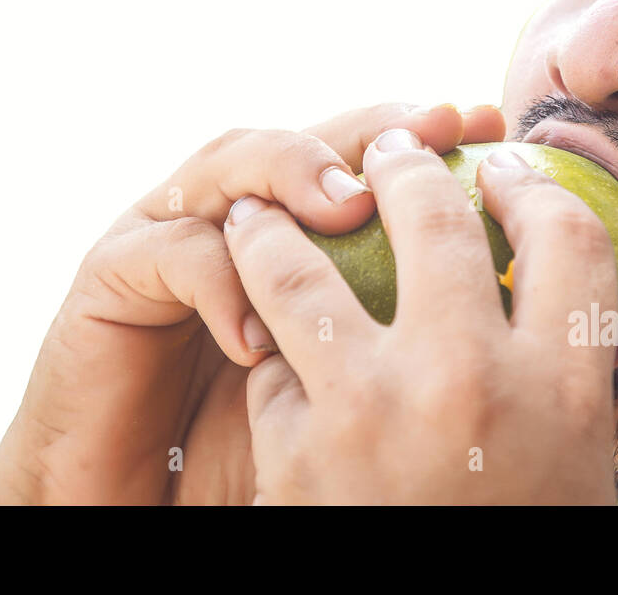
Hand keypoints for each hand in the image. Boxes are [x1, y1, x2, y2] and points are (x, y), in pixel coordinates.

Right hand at [0, 103, 505, 503]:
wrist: (131, 493)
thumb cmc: (244, 448)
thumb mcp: (342, 389)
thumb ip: (395, 331)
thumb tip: (505, 299)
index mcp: (288, 227)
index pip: (363, 155)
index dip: (425, 133)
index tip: (490, 126)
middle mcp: (230, 209)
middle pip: (305, 134)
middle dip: (376, 125)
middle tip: (436, 126)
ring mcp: (168, 228)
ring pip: (232, 159)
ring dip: (295, 172)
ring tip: (349, 206)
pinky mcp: (112, 270)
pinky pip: (174, 253)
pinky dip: (221, 281)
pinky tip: (261, 336)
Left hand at [223, 129, 617, 504]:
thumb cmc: (513, 536)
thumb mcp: (568, 459)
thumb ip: (560, 366)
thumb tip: (558, 274)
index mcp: (560, 388)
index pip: (566, 232)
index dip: (533, 183)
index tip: (502, 169)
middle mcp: (467, 382)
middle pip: (431, 218)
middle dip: (406, 164)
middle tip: (392, 148)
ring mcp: (368, 413)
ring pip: (301, 267)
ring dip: (277, 225)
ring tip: (262, 206)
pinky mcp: (293, 452)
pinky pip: (272, 364)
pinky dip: (269, 351)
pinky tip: (261, 340)